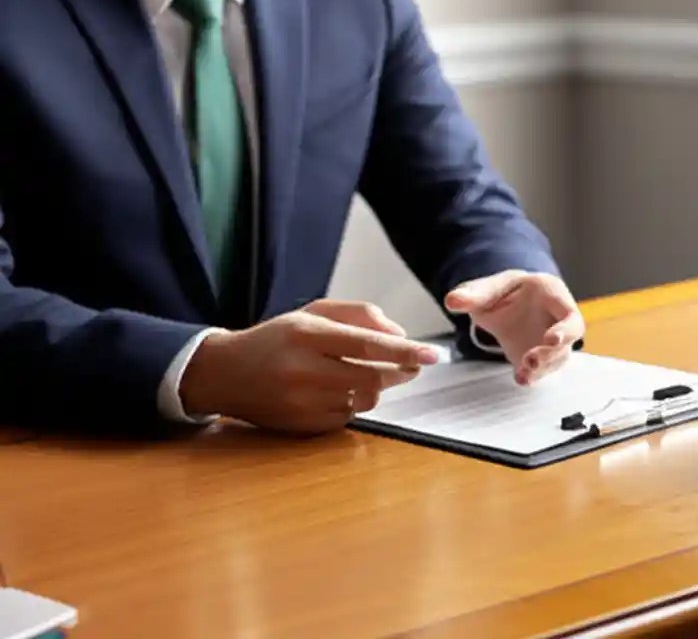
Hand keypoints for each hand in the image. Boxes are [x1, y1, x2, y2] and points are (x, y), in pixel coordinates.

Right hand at [181, 300, 437, 433]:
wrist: (225, 374)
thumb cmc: (278, 339)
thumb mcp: (313, 313)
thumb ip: (360, 315)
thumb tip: (401, 333)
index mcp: (305, 334)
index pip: (366, 344)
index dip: (404, 350)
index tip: (433, 354)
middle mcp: (302, 370)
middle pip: (372, 377)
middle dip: (400, 371)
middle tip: (412, 365)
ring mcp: (301, 402)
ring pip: (365, 399)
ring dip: (376, 387)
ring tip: (363, 373)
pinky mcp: (302, 425)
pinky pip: (348, 416)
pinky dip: (354, 403)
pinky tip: (337, 391)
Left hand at [444, 270, 583, 384]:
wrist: (505, 305)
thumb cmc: (505, 292)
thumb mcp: (488, 289)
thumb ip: (473, 294)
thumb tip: (452, 301)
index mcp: (551, 294)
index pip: (569, 314)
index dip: (565, 329)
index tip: (551, 339)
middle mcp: (558, 318)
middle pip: (568, 340)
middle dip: (551, 353)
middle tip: (530, 361)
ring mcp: (553, 340)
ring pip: (557, 358)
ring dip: (542, 368)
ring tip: (522, 375)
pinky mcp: (542, 358)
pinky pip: (543, 370)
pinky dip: (533, 375)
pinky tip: (520, 378)